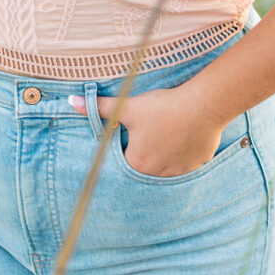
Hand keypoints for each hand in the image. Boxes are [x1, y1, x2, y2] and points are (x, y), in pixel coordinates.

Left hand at [68, 84, 224, 177]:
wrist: (202, 105)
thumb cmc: (163, 107)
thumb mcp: (128, 106)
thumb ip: (100, 108)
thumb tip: (71, 101)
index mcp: (137, 162)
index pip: (124, 159)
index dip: (126, 144)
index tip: (133, 132)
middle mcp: (157, 173)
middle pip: (145, 164)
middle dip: (145, 150)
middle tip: (152, 130)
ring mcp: (179, 171)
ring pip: (166, 166)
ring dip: (164, 154)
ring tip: (167, 132)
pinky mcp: (196, 165)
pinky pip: (184, 162)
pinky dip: (182, 152)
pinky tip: (183, 136)